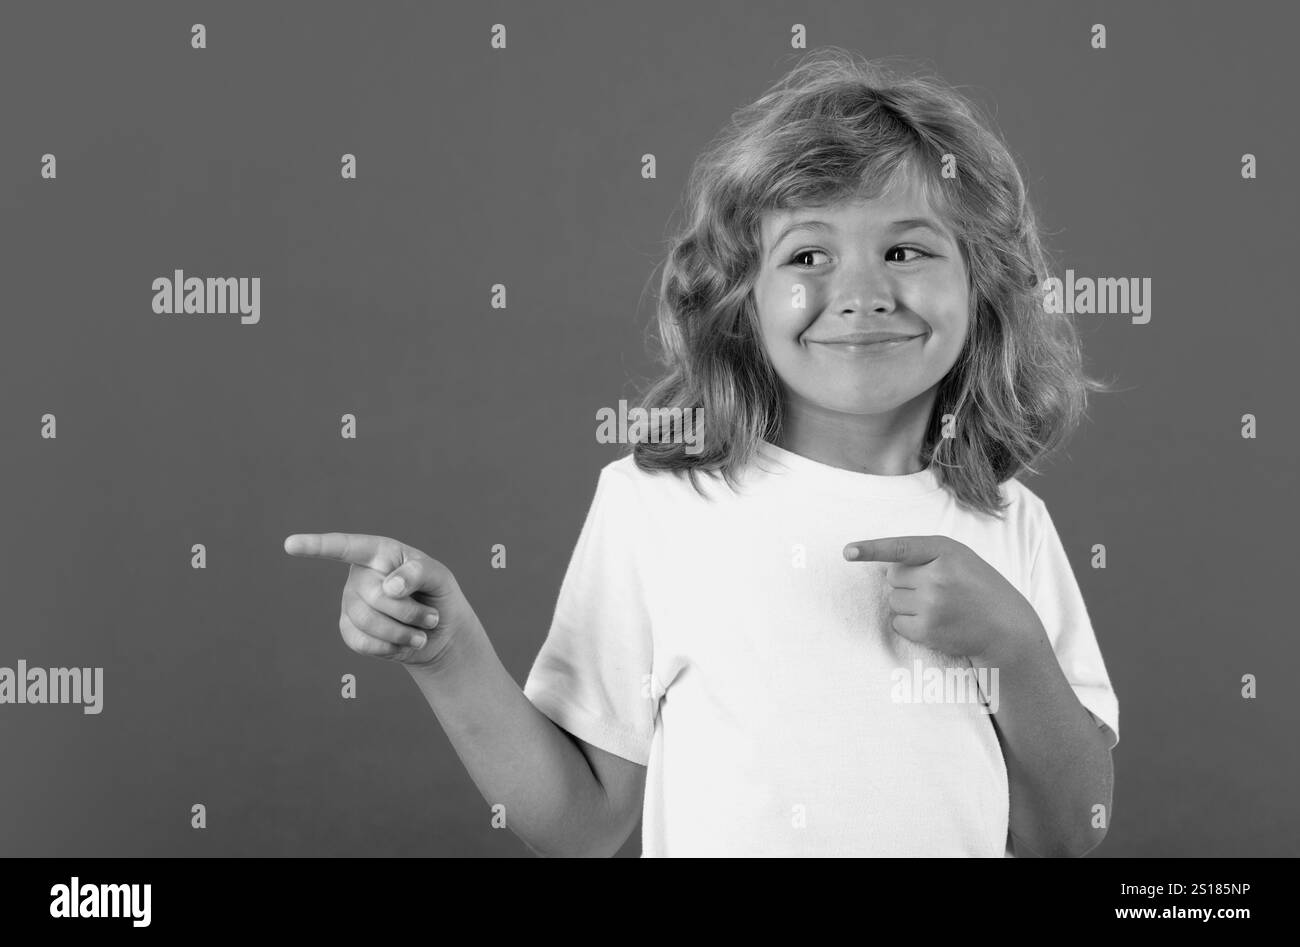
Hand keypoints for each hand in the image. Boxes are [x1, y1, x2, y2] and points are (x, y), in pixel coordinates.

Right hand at [283, 532, 481, 668]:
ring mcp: (351, 603)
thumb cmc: (438, 595)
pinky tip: (404, 642)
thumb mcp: (439, 577)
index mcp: (378, 553)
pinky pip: (362, 642)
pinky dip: (390, 647)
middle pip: (373, 595)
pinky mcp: (350, 630)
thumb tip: (388, 586)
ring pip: (367, 621)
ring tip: (422, 632)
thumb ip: (418, 573)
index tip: (290, 544)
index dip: (316, 546)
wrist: (440, 632)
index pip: (344, 547)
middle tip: (430, 616)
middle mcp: (359, 575)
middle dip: (408, 611)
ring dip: (402, 632)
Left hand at [843, 534, 1039, 664]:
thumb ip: (926, 554)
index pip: (900, 548)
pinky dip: (909, 624)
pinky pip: (897, 622)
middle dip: (907, 582)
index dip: (871, 549)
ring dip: (908, 604)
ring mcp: (932, 604)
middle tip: (936, 589)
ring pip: (893, 600)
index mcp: (945, 551)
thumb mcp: (960, 557)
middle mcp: (937, 576)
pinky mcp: (927, 629)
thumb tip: (885, 567)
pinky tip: (933, 622)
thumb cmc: (978, 586)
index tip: (847, 551)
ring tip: (939, 606)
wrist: (1005, 627)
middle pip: (892, 577)